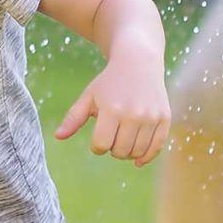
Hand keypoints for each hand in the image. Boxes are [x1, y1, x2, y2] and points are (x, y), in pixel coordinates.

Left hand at [55, 56, 170, 165]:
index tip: (99, 135)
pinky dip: (146, 157)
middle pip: (119, 152)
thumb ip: (73, 118)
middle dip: (113, 149)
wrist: (139, 62)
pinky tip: (138, 159)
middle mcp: (133, 114)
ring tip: (123, 140)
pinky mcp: (164, 118)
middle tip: (113, 135)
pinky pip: (156, 148)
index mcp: (112, 110)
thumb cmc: (109, 82)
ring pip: (137, 153)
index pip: (101, 146)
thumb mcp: (89, 97)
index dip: (97, 145)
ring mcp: (151, 117)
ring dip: (128, 153)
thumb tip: (58, 137)